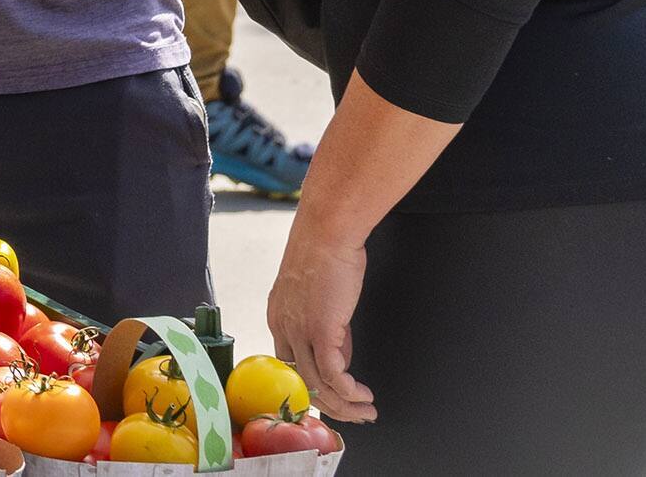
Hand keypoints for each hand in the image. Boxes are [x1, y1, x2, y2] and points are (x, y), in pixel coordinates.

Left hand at [266, 213, 374, 424]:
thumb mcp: (320, 295)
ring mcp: (299, 331)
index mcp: (278, 318)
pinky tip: (364, 396)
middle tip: (355, 415)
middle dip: (331, 406)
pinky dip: (350, 392)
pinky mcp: (321, 331)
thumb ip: (326, 325)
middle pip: (302, 383)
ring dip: (345, 405)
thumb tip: (342, 354)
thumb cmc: (327, 251)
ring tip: (366, 411)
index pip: (290, 366)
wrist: (328, 229)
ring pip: (317, 386)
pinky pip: (333, 376)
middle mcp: (283, 328)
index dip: (313, 388)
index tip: (334, 400)